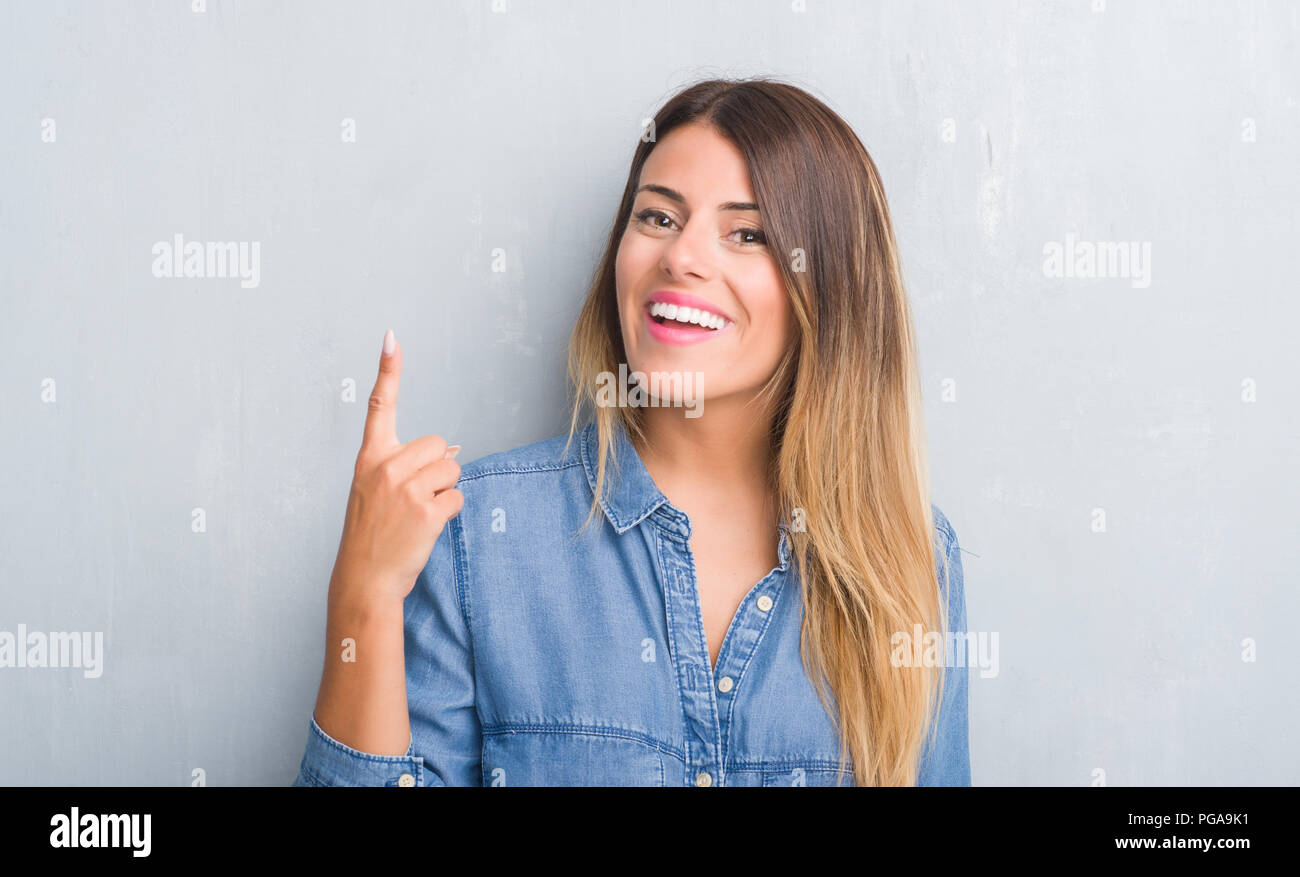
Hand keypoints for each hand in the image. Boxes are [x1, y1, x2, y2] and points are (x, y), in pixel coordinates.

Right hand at [329, 329, 464, 605]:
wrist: (365, 577)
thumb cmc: (373, 534)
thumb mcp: (377, 491)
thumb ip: (407, 466)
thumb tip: (456, 452)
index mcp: (370, 458)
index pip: (380, 406)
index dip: (388, 371)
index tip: (392, 338)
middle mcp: (386, 466)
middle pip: (441, 444)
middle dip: (439, 468)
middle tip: (416, 498)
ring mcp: (406, 488)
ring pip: (454, 469)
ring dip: (446, 491)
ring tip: (419, 514)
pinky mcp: (426, 510)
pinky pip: (457, 497)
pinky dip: (450, 512)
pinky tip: (427, 527)